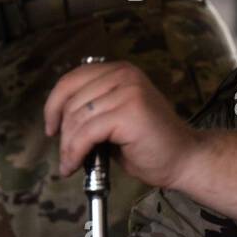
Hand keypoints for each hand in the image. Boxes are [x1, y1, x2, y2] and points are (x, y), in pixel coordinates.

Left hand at [43, 61, 198, 185]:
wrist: (185, 159)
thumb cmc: (150, 144)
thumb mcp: (116, 117)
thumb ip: (93, 109)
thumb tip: (59, 122)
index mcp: (119, 71)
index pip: (72, 79)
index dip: (54, 104)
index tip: (51, 127)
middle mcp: (123, 75)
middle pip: (71, 100)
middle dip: (63, 132)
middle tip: (65, 155)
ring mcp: (127, 91)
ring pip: (77, 118)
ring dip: (68, 146)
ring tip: (70, 164)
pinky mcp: (128, 112)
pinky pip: (86, 133)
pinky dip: (75, 152)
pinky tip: (75, 165)